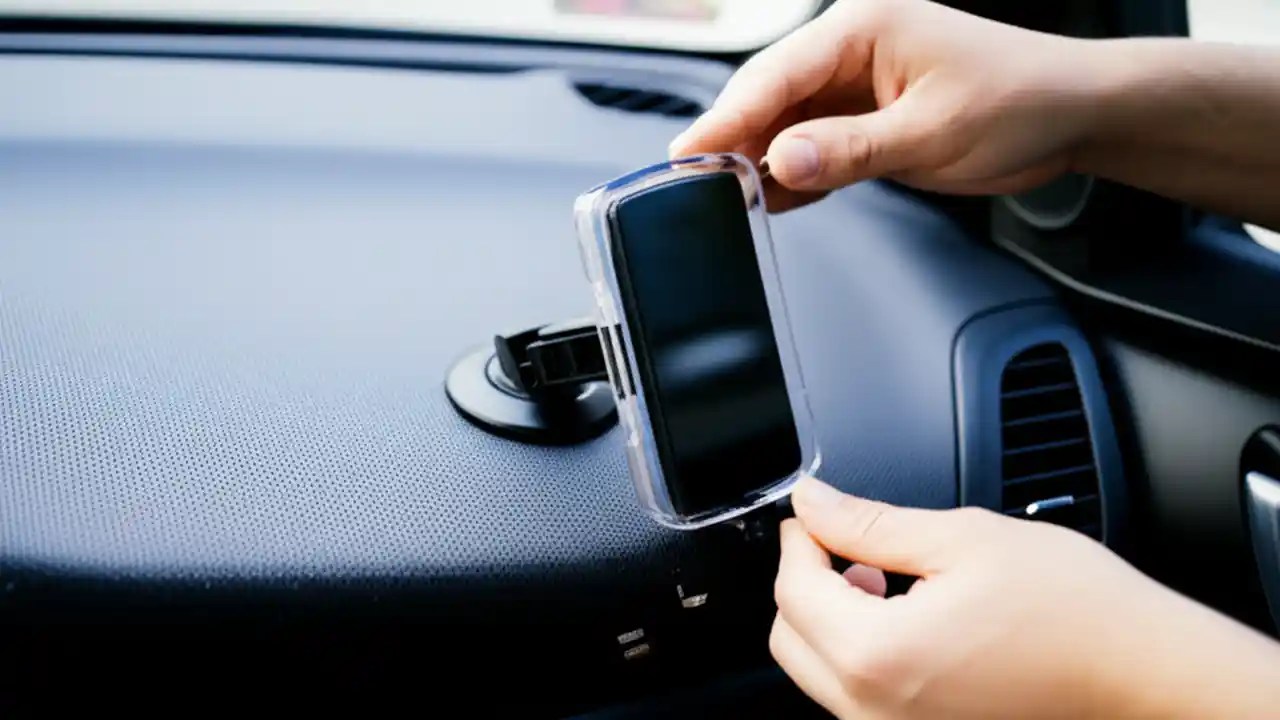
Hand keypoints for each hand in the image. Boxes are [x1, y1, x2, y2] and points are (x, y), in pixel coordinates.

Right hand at [668, 0, 1099, 210]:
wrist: (1075, 116)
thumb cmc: (1022, 102)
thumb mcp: (931, 132)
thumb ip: (850, 149)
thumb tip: (780, 161)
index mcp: (864, 28)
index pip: (775, 74)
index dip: (728, 118)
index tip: (689, 155)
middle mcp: (854, 50)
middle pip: (770, 96)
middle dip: (735, 140)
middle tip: (696, 184)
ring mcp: (860, 86)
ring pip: (787, 124)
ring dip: (762, 161)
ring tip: (728, 198)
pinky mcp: (869, 119)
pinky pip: (815, 146)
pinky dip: (796, 174)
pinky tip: (774, 198)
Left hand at [771, 477, 1279, 718]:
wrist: (1142, 673)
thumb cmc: (1074, 611)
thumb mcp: (963, 538)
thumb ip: (870, 522)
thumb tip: (814, 503)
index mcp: (880, 657)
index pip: (793, 591)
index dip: (800, 539)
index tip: (815, 514)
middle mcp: (876, 713)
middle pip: (791, 638)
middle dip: (808, 582)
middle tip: (849, 543)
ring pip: (819, 671)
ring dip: (832, 619)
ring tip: (885, 579)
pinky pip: (857, 697)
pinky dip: (861, 654)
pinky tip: (906, 619)